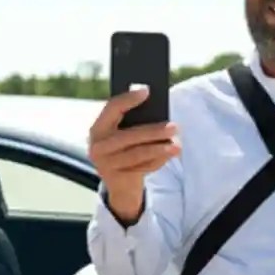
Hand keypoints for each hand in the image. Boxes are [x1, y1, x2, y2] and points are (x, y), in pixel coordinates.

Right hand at [87, 86, 179, 222]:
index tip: (147, 90)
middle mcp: (97, 146)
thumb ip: (133, 122)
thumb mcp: (122, 134)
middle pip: (128, 136)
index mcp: (98, 128)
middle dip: (153, 131)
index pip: (112, 108)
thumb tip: (155, 109)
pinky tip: (170, 155)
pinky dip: (158, 161)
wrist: (119, 184)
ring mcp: (106, 164)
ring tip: (177, 145)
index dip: (128, 99)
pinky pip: (141, 168)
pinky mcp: (118, 178)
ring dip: (159, 149)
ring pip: (137, 154)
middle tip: (174, 127)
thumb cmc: (125, 149)